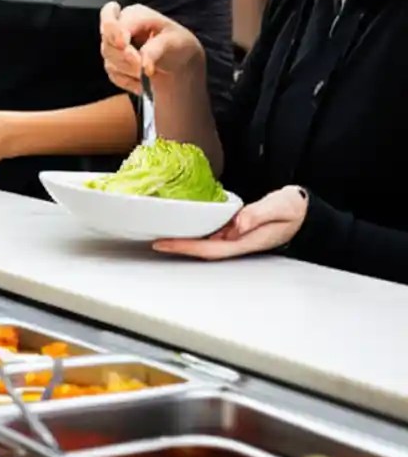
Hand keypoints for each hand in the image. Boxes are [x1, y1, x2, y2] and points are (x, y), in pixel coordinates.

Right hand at [99, 2, 204, 94]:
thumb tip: (142, 63)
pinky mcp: (113, 67)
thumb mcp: (174, 41)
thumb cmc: (177, 45)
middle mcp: (118, 29)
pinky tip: (144, 81)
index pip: (109, 15)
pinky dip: (130, 81)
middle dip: (124, 56)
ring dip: (130, 70)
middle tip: (140, 65)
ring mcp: (113, 49)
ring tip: (150, 73)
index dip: (114, 30)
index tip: (124, 44)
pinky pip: (114, 76)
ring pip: (110, 61)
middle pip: (107, 41)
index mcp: (132, 15)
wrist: (178, 64)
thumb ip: (156, 48)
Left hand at [153, 186, 308, 259]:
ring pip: (203, 242)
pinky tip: (181, 226)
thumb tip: (237, 224)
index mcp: (245, 241)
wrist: (304, 211)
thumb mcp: (280, 206)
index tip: (163, 243)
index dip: (185, 247)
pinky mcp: (235, 230)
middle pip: (201, 249)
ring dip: (182, 240)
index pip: (208, 248)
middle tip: (152, 240)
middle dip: (177, 247)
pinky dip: (193, 231)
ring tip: (159, 234)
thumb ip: (258, 214)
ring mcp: (235, 238)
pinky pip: (209, 233)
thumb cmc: (294, 208)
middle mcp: (237, 243)